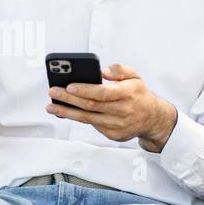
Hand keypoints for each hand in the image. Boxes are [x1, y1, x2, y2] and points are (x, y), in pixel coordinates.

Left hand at [45, 63, 178, 151]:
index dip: (85, 90)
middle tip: (53, 92)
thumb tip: (103, 71)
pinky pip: (92, 125)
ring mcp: (117, 125)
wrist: (152, 118)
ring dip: (67, 112)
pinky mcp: (113, 135)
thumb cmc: (139, 95)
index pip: (103, 93)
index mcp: (128, 94)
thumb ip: (120, 69)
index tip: (69, 86)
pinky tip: (65, 113)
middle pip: (91, 106)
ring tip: (51, 106)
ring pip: (88, 118)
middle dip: (69, 99)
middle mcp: (123, 111)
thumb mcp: (135, 76)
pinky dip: (77, 119)